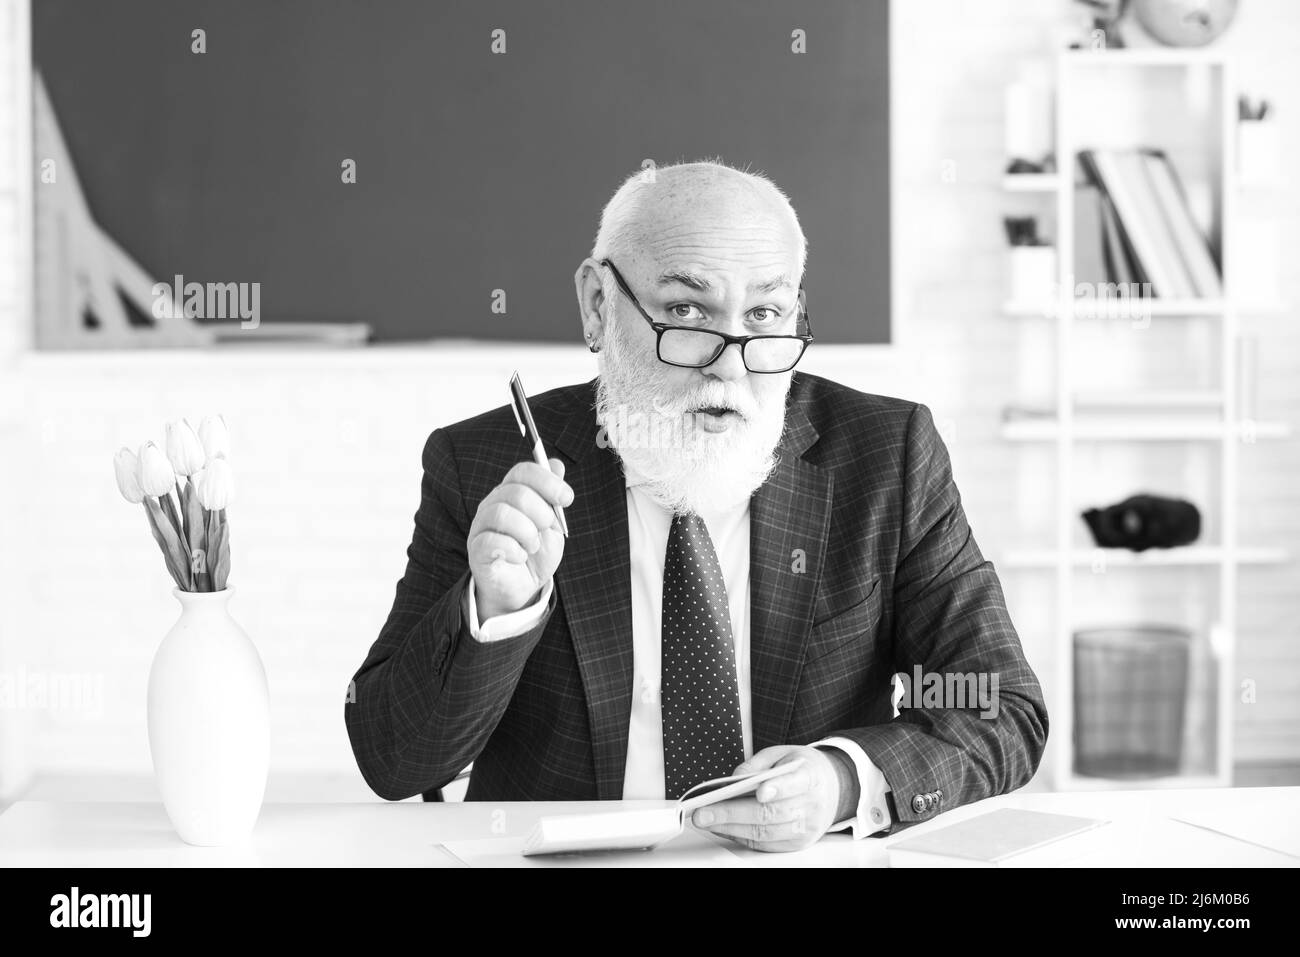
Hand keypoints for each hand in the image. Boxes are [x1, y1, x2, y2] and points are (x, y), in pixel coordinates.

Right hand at [467, 458, 572, 621]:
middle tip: (547, 529)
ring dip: (527, 532)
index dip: (547, 481)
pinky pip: (492, 541)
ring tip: (533, 546)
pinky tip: (520, 557)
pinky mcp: (476, 549)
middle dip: (541, 512)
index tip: (567, 498)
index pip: (523, 471)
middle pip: (515, 492)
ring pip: (502, 514)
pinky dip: (514, 550)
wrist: (523, 586)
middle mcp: (492, 504)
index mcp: (511, 492)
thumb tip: (557, 464)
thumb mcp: (552, 524)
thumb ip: (552, 496)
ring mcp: (481, 526)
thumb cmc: (536, 552)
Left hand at [690, 745, 843, 851]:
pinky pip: (765, 844)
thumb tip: (734, 778)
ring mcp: (806, 828)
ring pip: (766, 832)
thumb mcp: (783, 753)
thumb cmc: (803, 769)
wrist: (832, 788)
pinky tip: (722, 827)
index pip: (796, 782)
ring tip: (706, 819)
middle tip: (704, 811)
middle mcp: (812, 805)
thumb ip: (759, 763)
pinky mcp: (797, 843)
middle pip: (772, 813)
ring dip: (731, 827)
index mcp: (811, 776)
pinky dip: (741, 835)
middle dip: (734, 813)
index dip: (779, 788)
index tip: (760, 791)